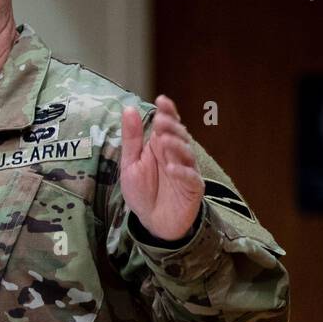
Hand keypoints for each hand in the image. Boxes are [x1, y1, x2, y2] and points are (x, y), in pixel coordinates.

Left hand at [120, 94, 203, 241]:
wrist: (152, 222)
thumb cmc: (143, 191)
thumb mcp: (130, 163)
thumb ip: (131, 138)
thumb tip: (129, 108)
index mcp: (161, 145)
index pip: (167, 123)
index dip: (167, 111)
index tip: (162, 100)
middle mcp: (176, 154)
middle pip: (179, 135)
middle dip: (171, 126)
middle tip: (160, 121)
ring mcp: (186, 170)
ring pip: (186, 153)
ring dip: (176, 146)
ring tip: (164, 141)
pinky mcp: (193, 188)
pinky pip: (191, 178)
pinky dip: (182, 172)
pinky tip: (172, 168)